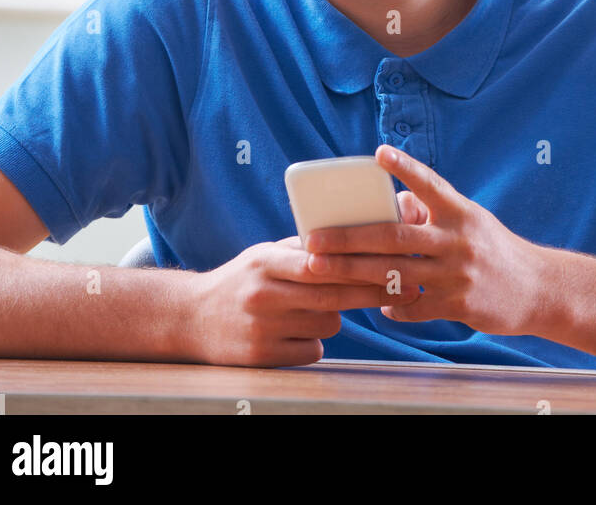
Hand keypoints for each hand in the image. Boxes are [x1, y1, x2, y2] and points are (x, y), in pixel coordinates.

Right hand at [185, 234, 421, 366]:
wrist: (191, 319)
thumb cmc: (240, 281)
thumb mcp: (263, 255)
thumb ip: (301, 249)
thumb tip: (350, 236)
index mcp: (266, 262)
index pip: (322, 263)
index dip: (360, 264)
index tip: (393, 264)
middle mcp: (264, 295)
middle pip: (332, 296)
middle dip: (371, 291)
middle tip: (404, 288)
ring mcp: (263, 330)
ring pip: (327, 323)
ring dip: (333, 315)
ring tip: (311, 307)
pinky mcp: (263, 359)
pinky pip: (312, 348)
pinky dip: (313, 339)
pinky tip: (293, 331)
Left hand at [304, 146, 550, 336]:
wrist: (539, 288)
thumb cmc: (494, 248)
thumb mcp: (469, 220)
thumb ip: (432, 210)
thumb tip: (393, 202)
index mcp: (460, 212)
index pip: (429, 183)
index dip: (405, 167)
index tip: (378, 152)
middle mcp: (457, 239)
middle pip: (395, 236)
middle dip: (349, 238)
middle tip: (314, 239)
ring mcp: (457, 274)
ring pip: (395, 273)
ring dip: (354, 274)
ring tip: (322, 271)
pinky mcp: (459, 306)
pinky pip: (414, 307)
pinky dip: (392, 306)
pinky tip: (376, 306)